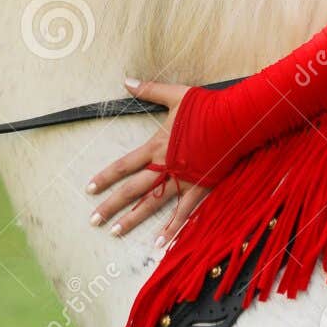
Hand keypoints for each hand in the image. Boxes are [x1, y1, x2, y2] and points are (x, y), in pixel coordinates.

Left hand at [86, 78, 209, 246]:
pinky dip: (172, 230)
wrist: (236, 119)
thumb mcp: (175, 94)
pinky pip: (183, 213)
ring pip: (152, 204)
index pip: (124, 165)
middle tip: (93, 220)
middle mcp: (165, 166)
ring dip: (133, 220)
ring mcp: (182, 179)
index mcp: (156, 146)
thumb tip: (126, 81)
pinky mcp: (200, 187)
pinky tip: (159, 244)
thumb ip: (149, 90)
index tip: (89, 189)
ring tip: (116, 233)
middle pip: (132, 189)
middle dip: (111, 205)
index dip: (105, 177)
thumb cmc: (207, 106)